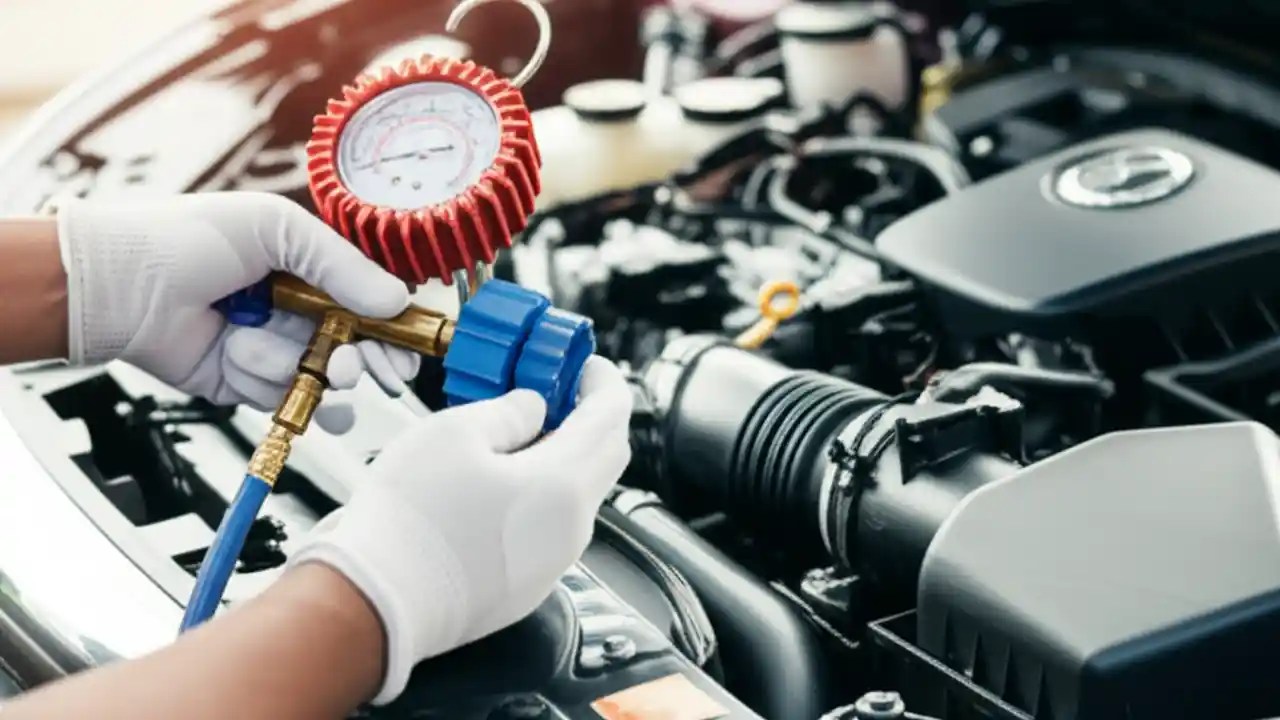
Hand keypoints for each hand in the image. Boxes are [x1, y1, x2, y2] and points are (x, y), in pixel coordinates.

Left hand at [56, 192, 420, 431]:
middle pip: (357, 349)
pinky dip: (264, 382)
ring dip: (309, 373)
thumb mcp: (276, 229)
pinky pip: (279, 396)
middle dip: (363, 362)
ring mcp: (273, 348)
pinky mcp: (245, 382)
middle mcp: (296, 309)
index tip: (410, 348)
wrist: (118, 284)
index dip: (394, 328)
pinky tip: (242, 358)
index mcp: (309, 268)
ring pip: (321, 380)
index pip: (371, 302)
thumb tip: (396, 300)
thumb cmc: (186, 238)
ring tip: (297, 364)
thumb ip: (341, 265)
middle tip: (358, 366)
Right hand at [289, 355, 632, 703]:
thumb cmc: (412, 519)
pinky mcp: (525, 588)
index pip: (611, 418)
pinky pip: (550, 530)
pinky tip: (501, 484)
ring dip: (564, 458)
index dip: (604, 383)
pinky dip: (542, 497)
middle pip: (605, 459)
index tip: (587, 366)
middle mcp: (571, 529)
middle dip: (592, 419)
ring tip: (520, 435)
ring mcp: (551, 564)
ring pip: (578, 497)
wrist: (377, 604)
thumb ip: (510, 412)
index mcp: (564, 484)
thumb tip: (534, 409)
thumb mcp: (455, 433)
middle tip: (558, 394)